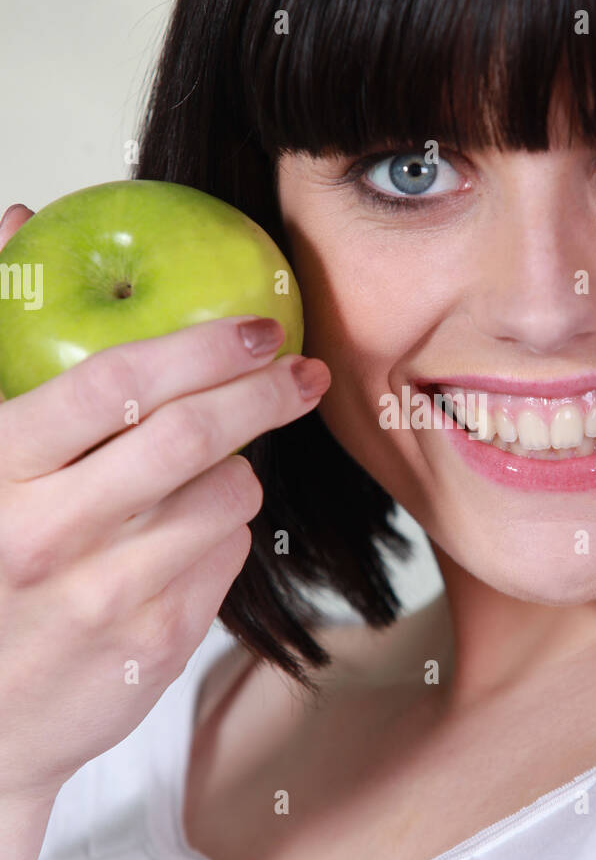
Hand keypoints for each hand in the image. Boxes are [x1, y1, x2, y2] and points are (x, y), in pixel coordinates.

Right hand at [0, 202, 329, 800]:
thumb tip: (20, 215)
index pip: (111, 387)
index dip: (198, 348)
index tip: (257, 326)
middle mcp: (45, 533)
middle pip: (190, 439)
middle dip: (264, 393)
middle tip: (303, 372)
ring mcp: (103, 595)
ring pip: (225, 498)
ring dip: (238, 469)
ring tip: (208, 471)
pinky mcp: (152, 643)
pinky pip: (229, 556)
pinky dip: (226, 529)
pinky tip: (186, 534)